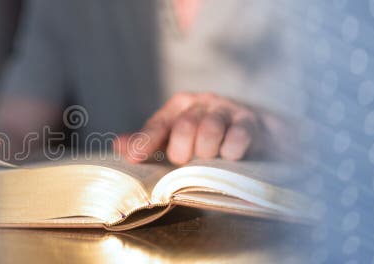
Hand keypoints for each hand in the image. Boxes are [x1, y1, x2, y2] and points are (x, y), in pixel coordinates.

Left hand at [114, 92, 287, 164]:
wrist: (255, 133)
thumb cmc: (207, 138)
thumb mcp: (176, 138)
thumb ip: (148, 143)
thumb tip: (118, 146)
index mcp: (179, 106)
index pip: (158, 125)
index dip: (146, 142)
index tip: (135, 158)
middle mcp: (201, 103)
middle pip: (185, 127)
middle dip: (183, 152)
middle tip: (187, 163)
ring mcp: (226, 110)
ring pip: (211, 130)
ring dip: (208, 152)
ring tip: (210, 159)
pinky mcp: (250, 121)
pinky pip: (238, 137)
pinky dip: (231, 152)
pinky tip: (231, 157)